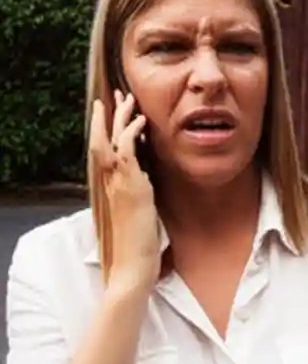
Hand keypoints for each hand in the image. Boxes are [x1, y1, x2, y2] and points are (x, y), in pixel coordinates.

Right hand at [89, 90, 160, 293]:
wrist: (134, 267)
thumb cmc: (139, 247)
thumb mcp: (140, 215)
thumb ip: (140, 197)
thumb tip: (147, 184)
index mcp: (113, 189)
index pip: (106, 152)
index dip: (109, 131)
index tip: (115, 112)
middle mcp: (112, 185)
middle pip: (103, 141)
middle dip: (110, 117)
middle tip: (117, 95)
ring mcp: (120, 186)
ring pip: (111, 143)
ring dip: (119, 119)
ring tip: (128, 99)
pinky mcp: (132, 189)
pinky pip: (128, 155)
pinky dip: (132, 135)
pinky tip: (141, 121)